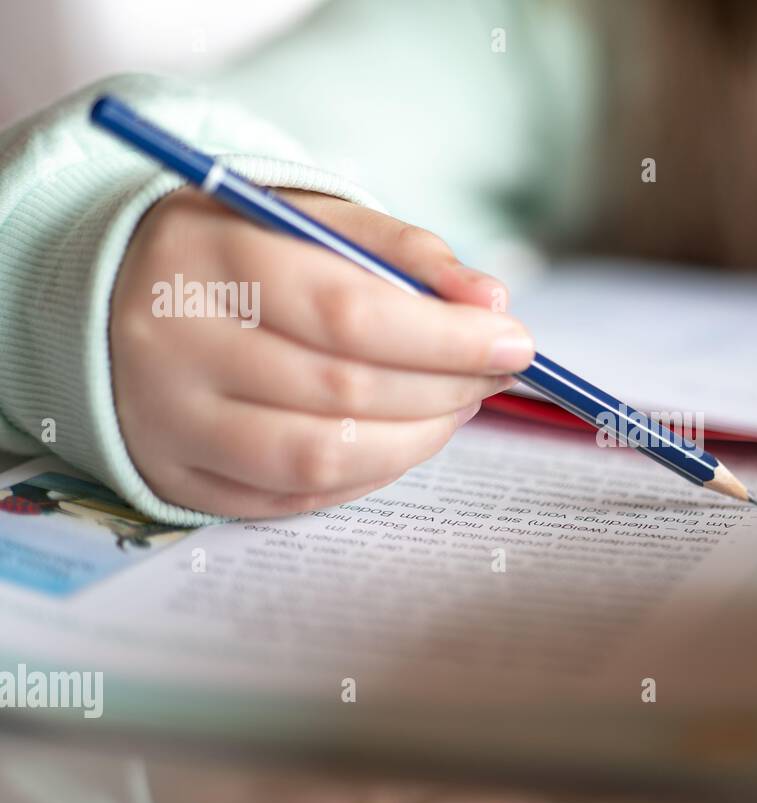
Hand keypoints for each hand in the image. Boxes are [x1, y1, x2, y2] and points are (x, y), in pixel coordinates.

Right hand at [110, 189, 533, 516]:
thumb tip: (492, 303)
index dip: (448, 338)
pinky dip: (368, 474)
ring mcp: (169, 421)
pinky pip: (294, 497)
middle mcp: (178, 346)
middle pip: (346, 390)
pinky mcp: (175, 475)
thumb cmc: (237, 251)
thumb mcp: (310, 219)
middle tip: (492, 374)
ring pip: (323, 456)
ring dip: (417, 440)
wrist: (110, 290)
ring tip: (454, 405)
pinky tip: (399, 439)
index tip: (514, 341)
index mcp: (212, 258)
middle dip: (446, 387)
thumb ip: (404, 252)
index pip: (352, 314)